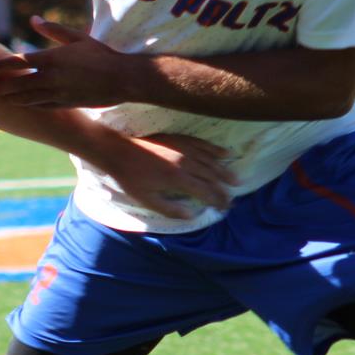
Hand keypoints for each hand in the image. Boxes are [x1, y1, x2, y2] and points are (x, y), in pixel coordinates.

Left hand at [0, 15, 140, 109]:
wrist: (122, 79)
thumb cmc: (101, 54)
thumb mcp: (77, 37)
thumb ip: (53, 29)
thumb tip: (33, 19)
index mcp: (53, 58)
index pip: (20, 62)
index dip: (2, 65)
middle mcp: (52, 77)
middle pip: (19, 82)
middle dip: (1, 85)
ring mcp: (58, 93)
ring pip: (28, 97)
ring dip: (12, 97)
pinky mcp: (66, 104)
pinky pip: (42, 106)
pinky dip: (30, 104)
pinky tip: (22, 104)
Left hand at [104, 132, 238, 219]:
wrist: (119, 150)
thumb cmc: (130, 177)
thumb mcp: (146, 199)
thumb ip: (170, 209)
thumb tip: (191, 215)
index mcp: (178, 178)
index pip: (205, 191)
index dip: (217, 200)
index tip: (225, 208)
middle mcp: (186, 162)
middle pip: (211, 177)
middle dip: (224, 189)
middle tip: (233, 198)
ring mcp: (184, 148)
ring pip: (211, 161)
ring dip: (225, 171)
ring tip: (236, 180)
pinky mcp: (181, 139)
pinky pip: (203, 144)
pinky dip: (216, 150)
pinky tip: (226, 154)